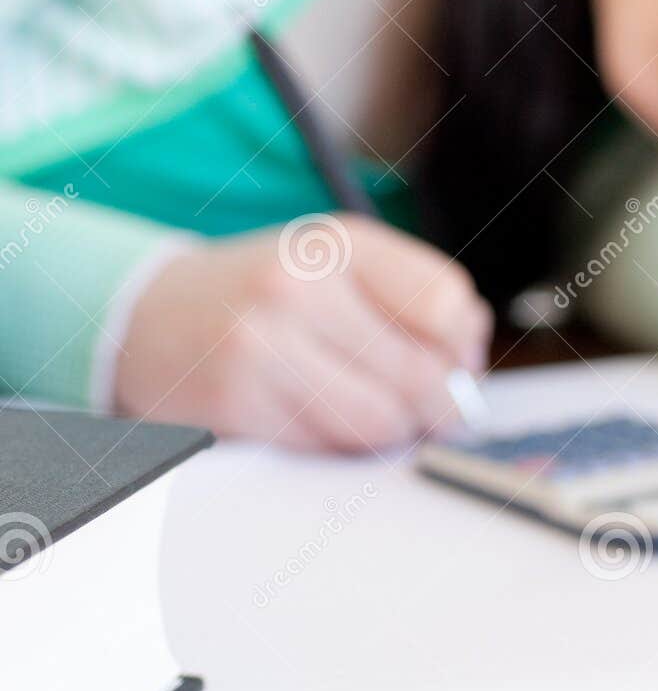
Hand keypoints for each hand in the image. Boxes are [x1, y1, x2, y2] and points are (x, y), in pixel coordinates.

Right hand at [114, 216, 493, 451]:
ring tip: (378, 412)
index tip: (458, 360)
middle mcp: (298, 285)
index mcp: (339, 242)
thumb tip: (471, 358)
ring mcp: (262, 345)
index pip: (445, 304)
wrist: (154, 316)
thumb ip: (417, 299)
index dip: (465, 347)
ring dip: (394, 431)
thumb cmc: (270, 293)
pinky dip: (344, 445)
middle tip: (431, 408)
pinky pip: (330, 447)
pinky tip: (325, 418)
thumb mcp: (341, 263)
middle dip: (438, 403)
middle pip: (420, 374)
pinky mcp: (238, 402)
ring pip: (380, 422)